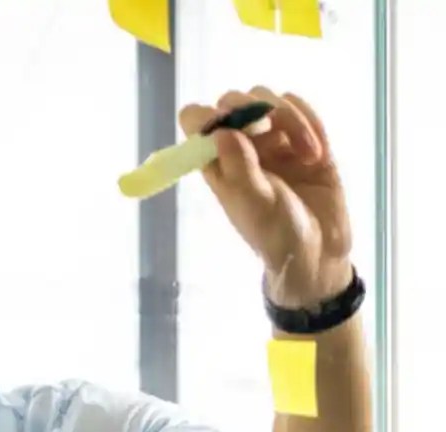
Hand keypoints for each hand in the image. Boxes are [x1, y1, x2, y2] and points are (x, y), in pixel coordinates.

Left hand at [179, 87, 352, 308]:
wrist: (319, 250)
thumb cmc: (276, 232)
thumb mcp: (254, 204)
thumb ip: (238, 167)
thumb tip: (221, 131)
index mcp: (216, 161)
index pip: (195, 119)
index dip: (208, 117)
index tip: (231, 130)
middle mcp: (240, 145)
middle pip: (234, 99)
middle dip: (254, 110)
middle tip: (270, 134)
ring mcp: (271, 138)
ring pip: (269, 98)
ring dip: (291, 118)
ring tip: (309, 155)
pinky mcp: (304, 136)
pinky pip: (301, 106)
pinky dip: (312, 121)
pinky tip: (319, 153)